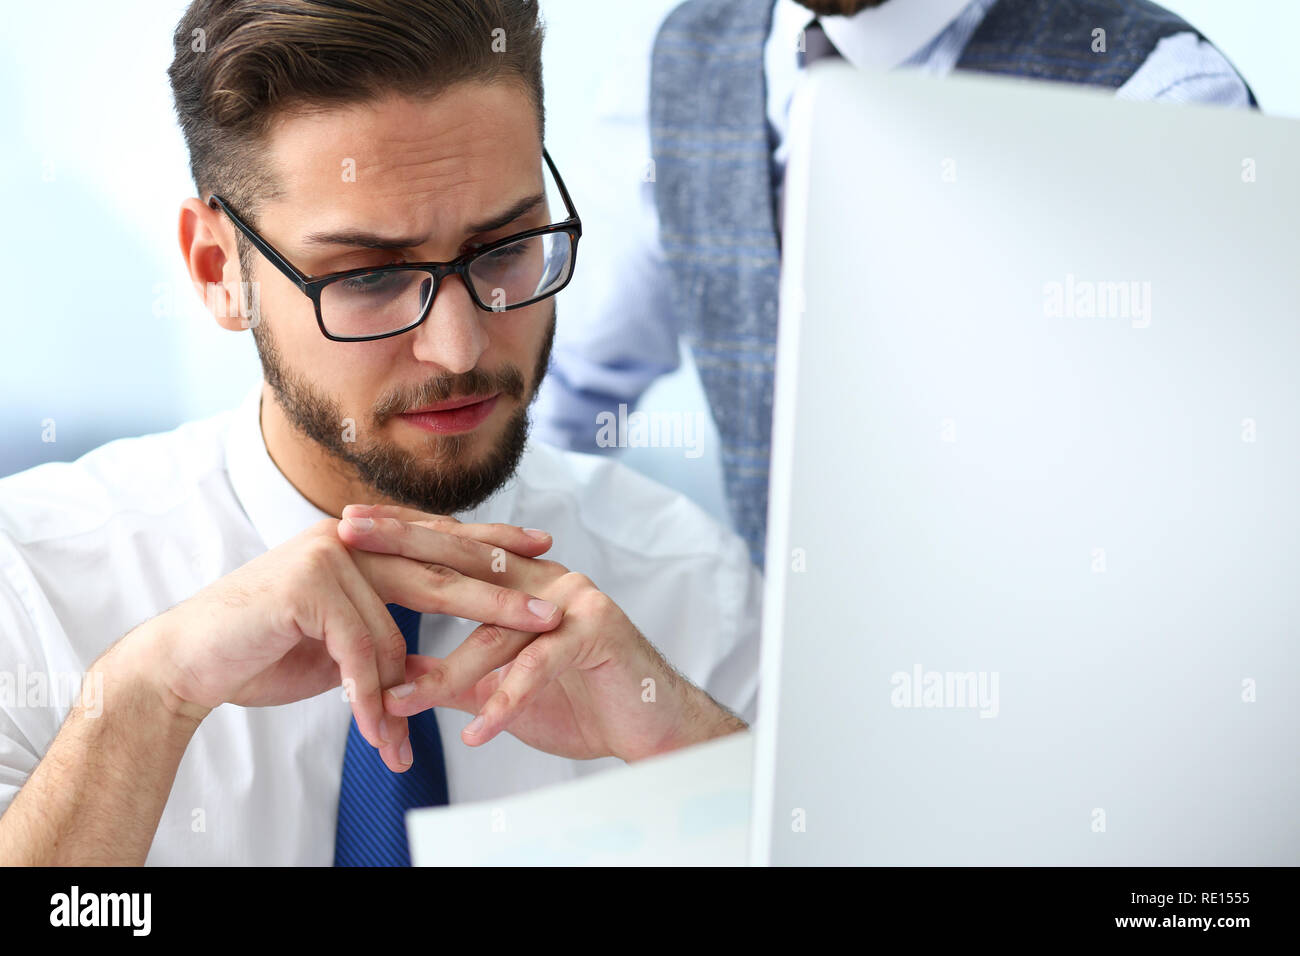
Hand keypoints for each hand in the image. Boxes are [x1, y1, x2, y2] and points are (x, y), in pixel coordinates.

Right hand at [136, 516, 563, 771]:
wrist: (188, 665)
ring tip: (480, 699)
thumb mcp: (339, 648)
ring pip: (400, 622)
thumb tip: (427, 666)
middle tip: (551, 612)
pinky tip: (380, 733)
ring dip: (425, 681)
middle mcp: (347, 538)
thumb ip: (383, 641)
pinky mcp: (306, 585)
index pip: (438, 539)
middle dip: (500, 594)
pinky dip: (371, 698)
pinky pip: (360, 650)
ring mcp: (326, 555)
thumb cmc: (262, 652)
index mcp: (360, 542)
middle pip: (440, 567)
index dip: (490, 543)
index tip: (541, 550)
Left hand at [337, 504, 747, 761]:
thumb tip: (397, 675)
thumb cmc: (580, 700)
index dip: (403, 532)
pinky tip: (477, 731)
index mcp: (524, 580)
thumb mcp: (502, 687)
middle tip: (350, 534)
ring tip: (395, 702)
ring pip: (495, 628)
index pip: (455, 548)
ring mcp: (574, 602)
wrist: (650, 725)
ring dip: (445, 672)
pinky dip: (505, 701)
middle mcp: (548, 578)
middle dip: (405, 544)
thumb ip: (456, 675)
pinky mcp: (596, 634)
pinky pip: (538, 666)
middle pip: (468, 558)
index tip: (346, 522)